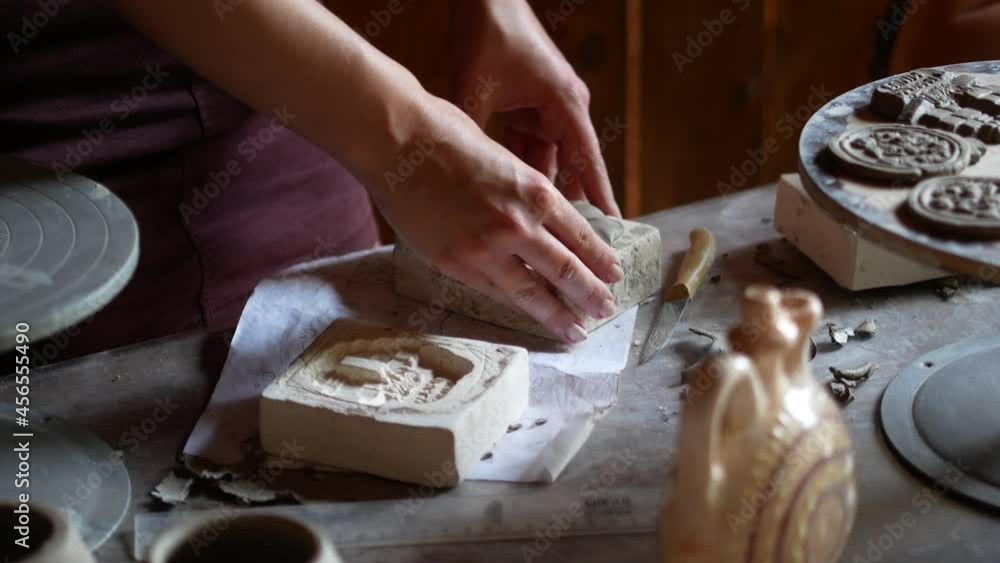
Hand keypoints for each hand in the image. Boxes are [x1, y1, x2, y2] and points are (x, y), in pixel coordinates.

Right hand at [367, 97, 622, 342]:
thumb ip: (522, 192)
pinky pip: (494, 292)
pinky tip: (529, 316)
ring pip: (532, 292)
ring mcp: (485, 248)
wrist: (396, 140)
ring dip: (558, 314)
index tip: (614, 273)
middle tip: (607, 310)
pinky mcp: (455, 263)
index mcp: (534, 191)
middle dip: (591, 294)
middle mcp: (517, 224)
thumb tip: (539, 220)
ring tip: (575, 330)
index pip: (580, 236)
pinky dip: (516, 306)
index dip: (600, 259)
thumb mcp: (502, 158)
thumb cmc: (445, 135)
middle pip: (566, 270)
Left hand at [449, 0, 620, 217]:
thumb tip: (466, 183)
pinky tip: (511, 191)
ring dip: (539, 184)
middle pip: (570, 164)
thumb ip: (476, 139)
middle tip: (570, 239)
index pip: (588, 160)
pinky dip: (521, 163)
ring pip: (547, 156)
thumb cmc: (488, 36)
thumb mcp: (477, 92)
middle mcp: (563, 107)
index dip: (599, 197)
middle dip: (568, 200)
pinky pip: (530, 142)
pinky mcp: (530, 103)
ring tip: (535, 223)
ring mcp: (547, 105)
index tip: (613, 228)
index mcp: (564, 104)